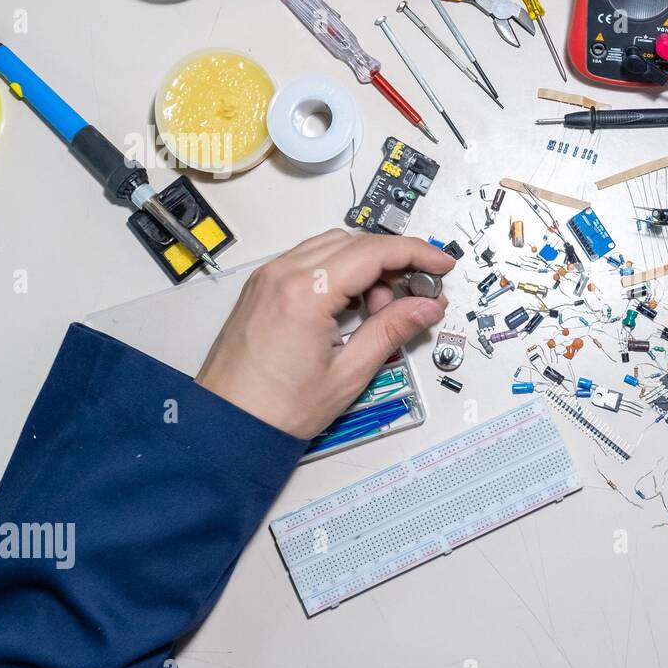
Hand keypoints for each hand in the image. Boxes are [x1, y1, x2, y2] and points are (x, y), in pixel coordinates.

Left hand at [196, 230, 453, 437]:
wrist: (226, 424)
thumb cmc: (276, 408)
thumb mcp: (349, 373)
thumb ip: (392, 330)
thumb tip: (427, 306)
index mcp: (305, 292)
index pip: (375, 252)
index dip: (417, 254)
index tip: (441, 265)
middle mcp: (282, 274)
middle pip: (355, 242)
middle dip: (393, 263)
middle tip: (416, 295)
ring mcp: (268, 278)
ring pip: (332, 246)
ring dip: (366, 267)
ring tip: (380, 311)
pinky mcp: (262, 288)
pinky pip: (309, 260)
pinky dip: (339, 272)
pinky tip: (351, 306)